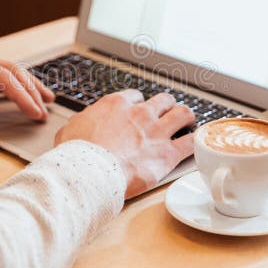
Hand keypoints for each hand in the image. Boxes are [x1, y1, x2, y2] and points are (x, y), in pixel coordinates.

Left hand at [0, 46, 54, 148]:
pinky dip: (8, 88)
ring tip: (43, 99)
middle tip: (46, 108)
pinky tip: (19, 96)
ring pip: (2, 72)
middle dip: (30, 88)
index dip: (22, 95)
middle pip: (8, 70)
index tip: (35, 112)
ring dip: (23, 85)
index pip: (2, 77)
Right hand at [55, 90, 194, 197]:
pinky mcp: (168, 153)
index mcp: (116, 105)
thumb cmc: (77, 154)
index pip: (135, 97)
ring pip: (183, 114)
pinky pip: (191, 142)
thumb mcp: (69, 130)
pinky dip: (197, 141)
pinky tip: (199, 143)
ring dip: (186, 117)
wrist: (91, 171)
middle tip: (167, 115)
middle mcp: (140, 113)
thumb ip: (80, 123)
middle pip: (163, 101)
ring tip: (188, 123)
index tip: (139, 112)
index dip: (139, 104)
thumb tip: (78, 125)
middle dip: (166, 107)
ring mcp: (157, 132)